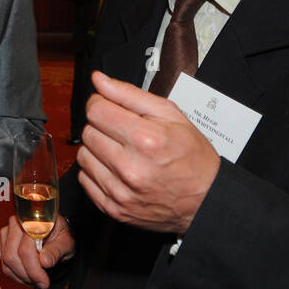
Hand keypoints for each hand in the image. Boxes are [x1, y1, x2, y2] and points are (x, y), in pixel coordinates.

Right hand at [0, 215, 74, 288]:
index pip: (25, 250)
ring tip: (33, 281)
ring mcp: (4, 233)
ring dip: (18, 278)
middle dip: (27, 275)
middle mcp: (14, 224)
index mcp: (31, 220)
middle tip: (41, 283)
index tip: (44, 281)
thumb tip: (44, 261)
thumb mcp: (66, 241)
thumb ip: (56, 250)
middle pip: (12, 258)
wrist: (55, 233)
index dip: (34, 270)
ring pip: (5, 264)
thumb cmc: (60, 235)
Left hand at [77, 71, 219, 232]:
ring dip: (97, 149)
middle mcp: (129, 167)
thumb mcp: (170, 114)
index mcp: (145, 139)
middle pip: (88, 132)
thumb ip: (129, 94)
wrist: (205, 199)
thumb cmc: (192, 156)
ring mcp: (119, 191)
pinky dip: (96, 171)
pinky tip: (116, 169)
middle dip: (101, 127)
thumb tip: (99, 80)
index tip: (108, 107)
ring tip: (120, 151)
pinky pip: (85, 179)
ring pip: (83, 156)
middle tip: (122, 132)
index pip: (96, 111)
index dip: (100, 104)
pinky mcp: (113, 208)